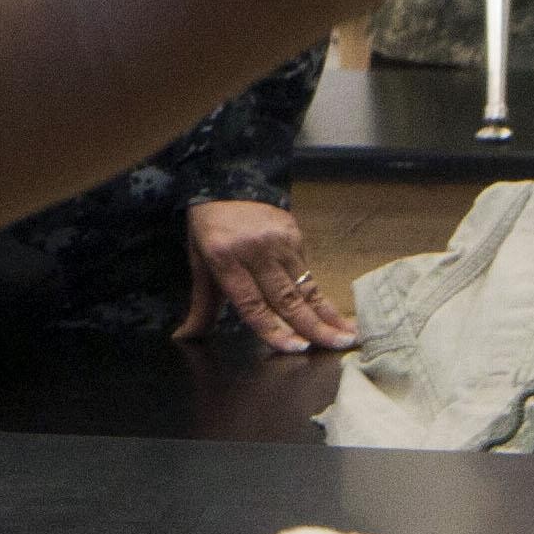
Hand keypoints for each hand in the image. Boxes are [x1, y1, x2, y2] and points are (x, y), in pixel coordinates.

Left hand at [177, 199, 355, 353]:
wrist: (225, 183)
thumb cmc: (211, 232)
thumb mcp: (200, 265)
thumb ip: (201, 306)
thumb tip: (184, 338)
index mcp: (224, 260)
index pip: (252, 304)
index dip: (275, 329)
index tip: (299, 349)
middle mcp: (255, 250)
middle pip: (286, 297)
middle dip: (315, 327)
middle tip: (339, 347)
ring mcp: (278, 240)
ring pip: (305, 286)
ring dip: (328, 314)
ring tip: (349, 336)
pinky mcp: (294, 233)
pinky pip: (306, 270)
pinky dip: (319, 294)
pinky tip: (334, 313)